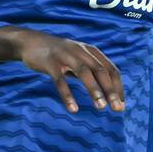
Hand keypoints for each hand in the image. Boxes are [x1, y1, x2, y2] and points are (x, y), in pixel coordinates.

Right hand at [0, 26, 124, 113]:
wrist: (31, 42)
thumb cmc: (60, 56)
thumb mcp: (79, 60)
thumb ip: (92, 72)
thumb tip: (110, 94)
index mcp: (91, 52)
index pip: (111, 69)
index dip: (118, 87)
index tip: (121, 105)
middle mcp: (81, 51)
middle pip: (100, 70)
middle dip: (110, 90)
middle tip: (116, 109)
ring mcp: (65, 55)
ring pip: (84, 72)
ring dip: (94, 90)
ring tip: (101, 107)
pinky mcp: (50, 62)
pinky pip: (60, 80)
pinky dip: (68, 95)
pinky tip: (73, 109)